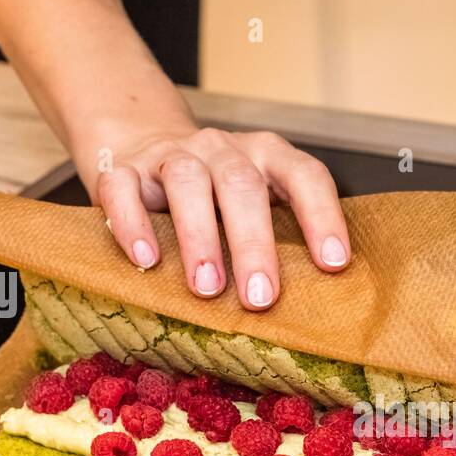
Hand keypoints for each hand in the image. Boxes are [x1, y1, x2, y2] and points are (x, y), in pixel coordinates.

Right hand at [85, 125, 350, 309]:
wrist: (143, 146)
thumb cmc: (215, 196)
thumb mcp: (256, 205)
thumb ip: (279, 238)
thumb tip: (309, 309)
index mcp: (266, 155)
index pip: (304, 175)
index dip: (322, 216)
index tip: (333, 264)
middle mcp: (222, 148)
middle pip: (242, 185)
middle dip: (254, 244)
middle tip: (261, 298)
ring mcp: (171, 154)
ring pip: (186, 181)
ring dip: (199, 237)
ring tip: (207, 288)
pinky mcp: (124, 169)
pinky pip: (123, 189)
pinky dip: (133, 224)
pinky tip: (146, 261)